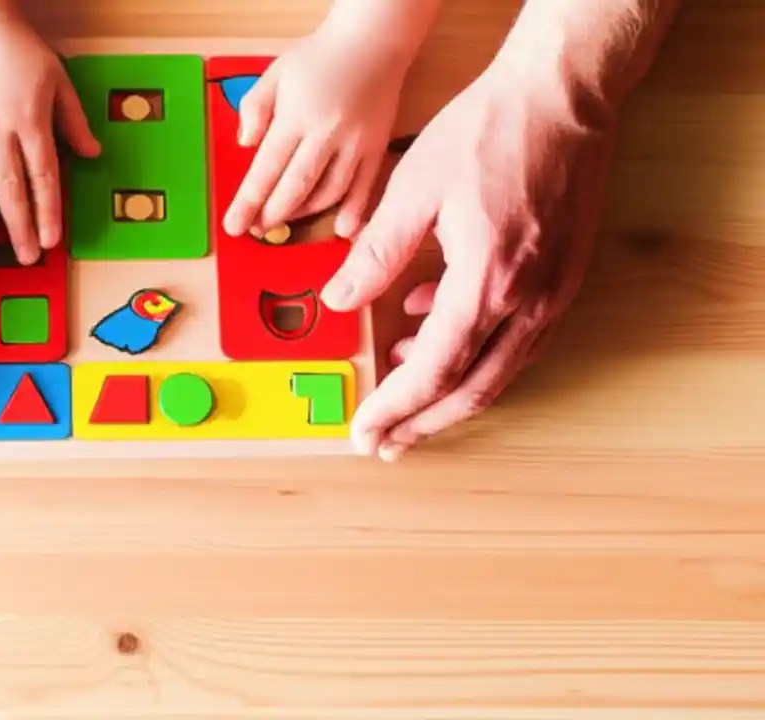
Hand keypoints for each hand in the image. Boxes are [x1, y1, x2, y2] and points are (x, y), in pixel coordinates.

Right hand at [0, 1, 99, 264]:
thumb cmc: (15, 44)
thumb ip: (73, 120)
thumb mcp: (57, 77)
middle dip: (17, 228)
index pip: (43, 177)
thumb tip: (92, 154)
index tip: (51, 242)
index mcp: (29, 121)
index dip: (48, 213)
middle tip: (22, 258)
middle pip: (9, 189)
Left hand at [222, 17, 411, 239]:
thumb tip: (246, 145)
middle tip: (257, 231)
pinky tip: (343, 230)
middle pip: (296, 186)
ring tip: (285, 223)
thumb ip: (254, 109)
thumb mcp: (274, 75)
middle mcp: (325, 134)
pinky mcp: (376, 147)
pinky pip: (365, 186)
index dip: (249, 201)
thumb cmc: (317, 58)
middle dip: (273, 215)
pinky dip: (354, 210)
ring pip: (329, 192)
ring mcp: (354, 143)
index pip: (266, 168)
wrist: (372, 42)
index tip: (234, 226)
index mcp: (295, 117)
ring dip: (305, 214)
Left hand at [322, 68, 614, 459]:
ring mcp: (553, 294)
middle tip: (383, 444)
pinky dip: (473, 350)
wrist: (564, 94)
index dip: (394, 409)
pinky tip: (429, 326)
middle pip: (471, 390)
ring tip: (401, 394)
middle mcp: (528, 302)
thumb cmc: (489, 131)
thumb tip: (340, 301)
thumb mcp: (412, 190)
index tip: (364, 432)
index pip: (432, 372)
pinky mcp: (562, 279)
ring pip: (498, 371)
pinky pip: (516, 338)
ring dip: (448, 392)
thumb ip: (375, 255)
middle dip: (421, 423)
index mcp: (486, 283)